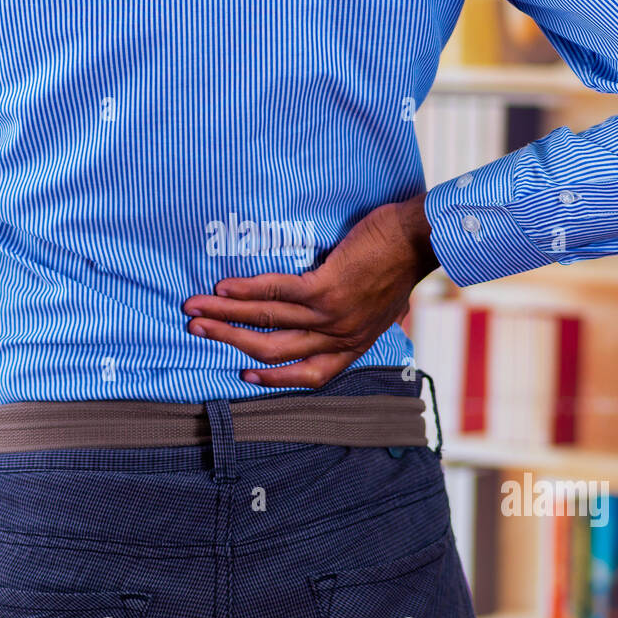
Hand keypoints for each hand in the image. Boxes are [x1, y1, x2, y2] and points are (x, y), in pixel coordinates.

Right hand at [183, 192, 438, 387]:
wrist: (421, 237)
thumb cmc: (399, 262)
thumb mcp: (382, 304)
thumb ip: (357, 317)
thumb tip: (338, 314)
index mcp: (354, 344)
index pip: (310, 374)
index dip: (275, 379)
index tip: (246, 374)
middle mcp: (340, 337)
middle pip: (273, 350)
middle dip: (230, 342)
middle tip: (197, 332)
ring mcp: (333, 316)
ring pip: (268, 323)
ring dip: (226, 317)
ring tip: (196, 310)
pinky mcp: (327, 289)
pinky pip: (278, 294)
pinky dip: (247, 292)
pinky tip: (224, 288)